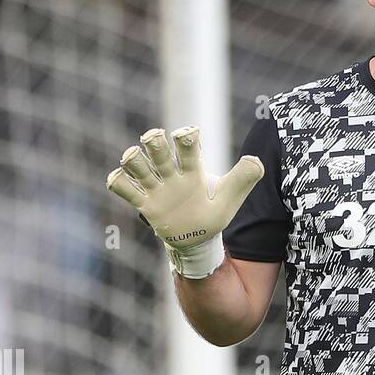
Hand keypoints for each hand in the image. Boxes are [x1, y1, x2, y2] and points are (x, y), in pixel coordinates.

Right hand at [106, 126, 263, 277]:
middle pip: (158, 151)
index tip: (190, 134)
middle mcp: (171, 176)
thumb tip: (257, 161)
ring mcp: (156, 189)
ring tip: (132, 158)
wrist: (195, 240)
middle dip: (154, 141)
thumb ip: (241, 180)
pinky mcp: (145, 204)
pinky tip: (117, 179)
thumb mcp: (228, 201)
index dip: (186, 137)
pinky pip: (126, 190)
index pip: (187, 148)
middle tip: (154, 137)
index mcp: (192, 171)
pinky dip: (118, 182)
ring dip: (133, 159)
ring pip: (139, 167)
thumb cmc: (210, 216)